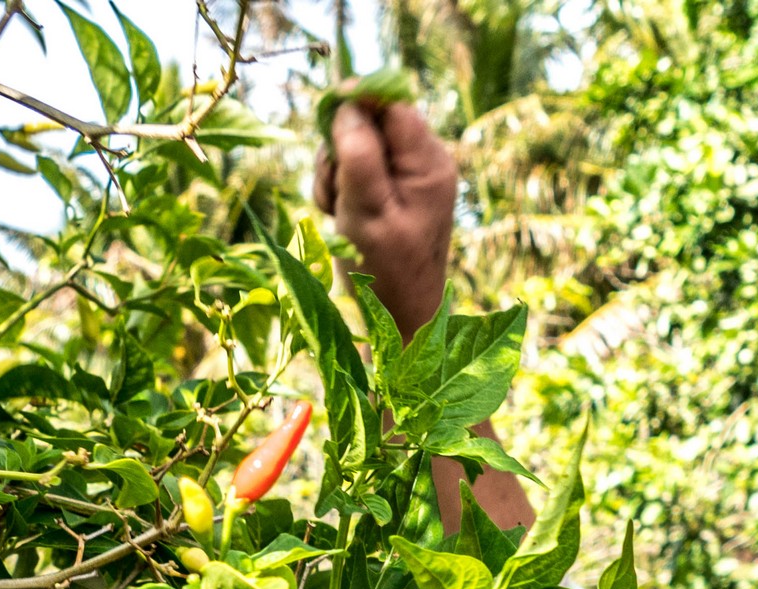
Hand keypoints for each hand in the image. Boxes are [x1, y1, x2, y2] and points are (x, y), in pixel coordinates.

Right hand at [313, 100, 456, 340]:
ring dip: (334, 173)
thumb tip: (348, 107)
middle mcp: (421, 163)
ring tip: (338, 212)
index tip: (328, 114)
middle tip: (335, 189)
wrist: (397, 318)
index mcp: (429, 163)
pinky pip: (352, 171)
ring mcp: (403, 178)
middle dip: (341, 148)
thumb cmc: (387, 272)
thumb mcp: (370, 212)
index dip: (359, 102)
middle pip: (369, 122)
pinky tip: (340, 217)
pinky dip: (337, 189)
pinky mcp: (385, 192)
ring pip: (354, 146)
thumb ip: (360, 156)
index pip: (393, 104)